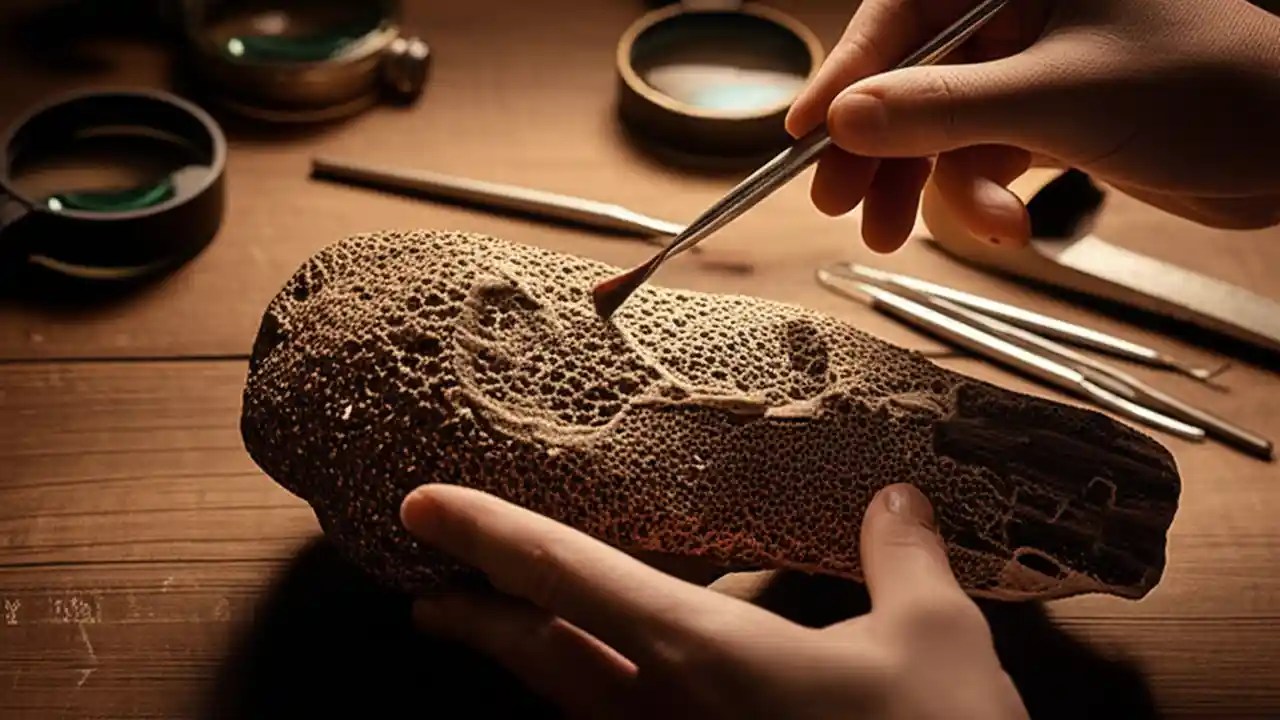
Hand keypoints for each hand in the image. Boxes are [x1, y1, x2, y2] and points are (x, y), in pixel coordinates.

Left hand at [399, 483, 1027, 719]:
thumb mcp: (936, 641)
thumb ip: (902, 558)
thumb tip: (896, 501)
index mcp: (702, 654)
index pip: (569, 575)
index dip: (491, 532)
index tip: (423, 503)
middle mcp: (662, 716)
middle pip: (538, 657)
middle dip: (475, 620)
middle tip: (429, 598)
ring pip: (572, 709)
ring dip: (530, 668)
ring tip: (501, 639)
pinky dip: (597, 708)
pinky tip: (617, 700)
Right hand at [785, 0, 1279, 252]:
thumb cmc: (1211, 91)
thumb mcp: (1062, 99)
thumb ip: (946, 108)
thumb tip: (845, 120)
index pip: (906, 8)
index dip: (848, 69)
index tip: (802, 130)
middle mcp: (1020, 9)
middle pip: (910, 71)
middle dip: (877, 144)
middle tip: (838, 201)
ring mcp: (1032, 63)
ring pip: (939, 125)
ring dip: (926, 186)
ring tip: (901, 235)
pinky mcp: (1047, 115)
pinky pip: (981, 156)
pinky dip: (978, 197)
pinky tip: (1001, 226)